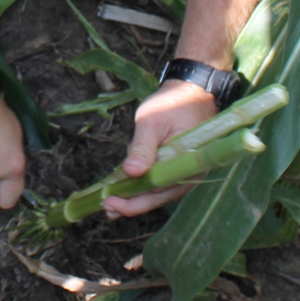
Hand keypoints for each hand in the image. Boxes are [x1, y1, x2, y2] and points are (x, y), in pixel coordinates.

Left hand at [103, 79, 217, 217]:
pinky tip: (126, 188)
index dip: (132, 200)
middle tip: (107, 209)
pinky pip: (161, 182)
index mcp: (187, 163)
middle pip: (158, 197)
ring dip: (136, 198)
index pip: (157, 190)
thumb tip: (131, 173)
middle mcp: (190, 173)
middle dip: (132, 204)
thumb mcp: (152, 121)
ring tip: (112, 204)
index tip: (110, 202)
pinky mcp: (179, 166)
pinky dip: (143, 186)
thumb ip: (142, 148)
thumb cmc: (173, 103)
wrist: (192, 91)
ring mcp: (185, 171)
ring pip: (159, 192)